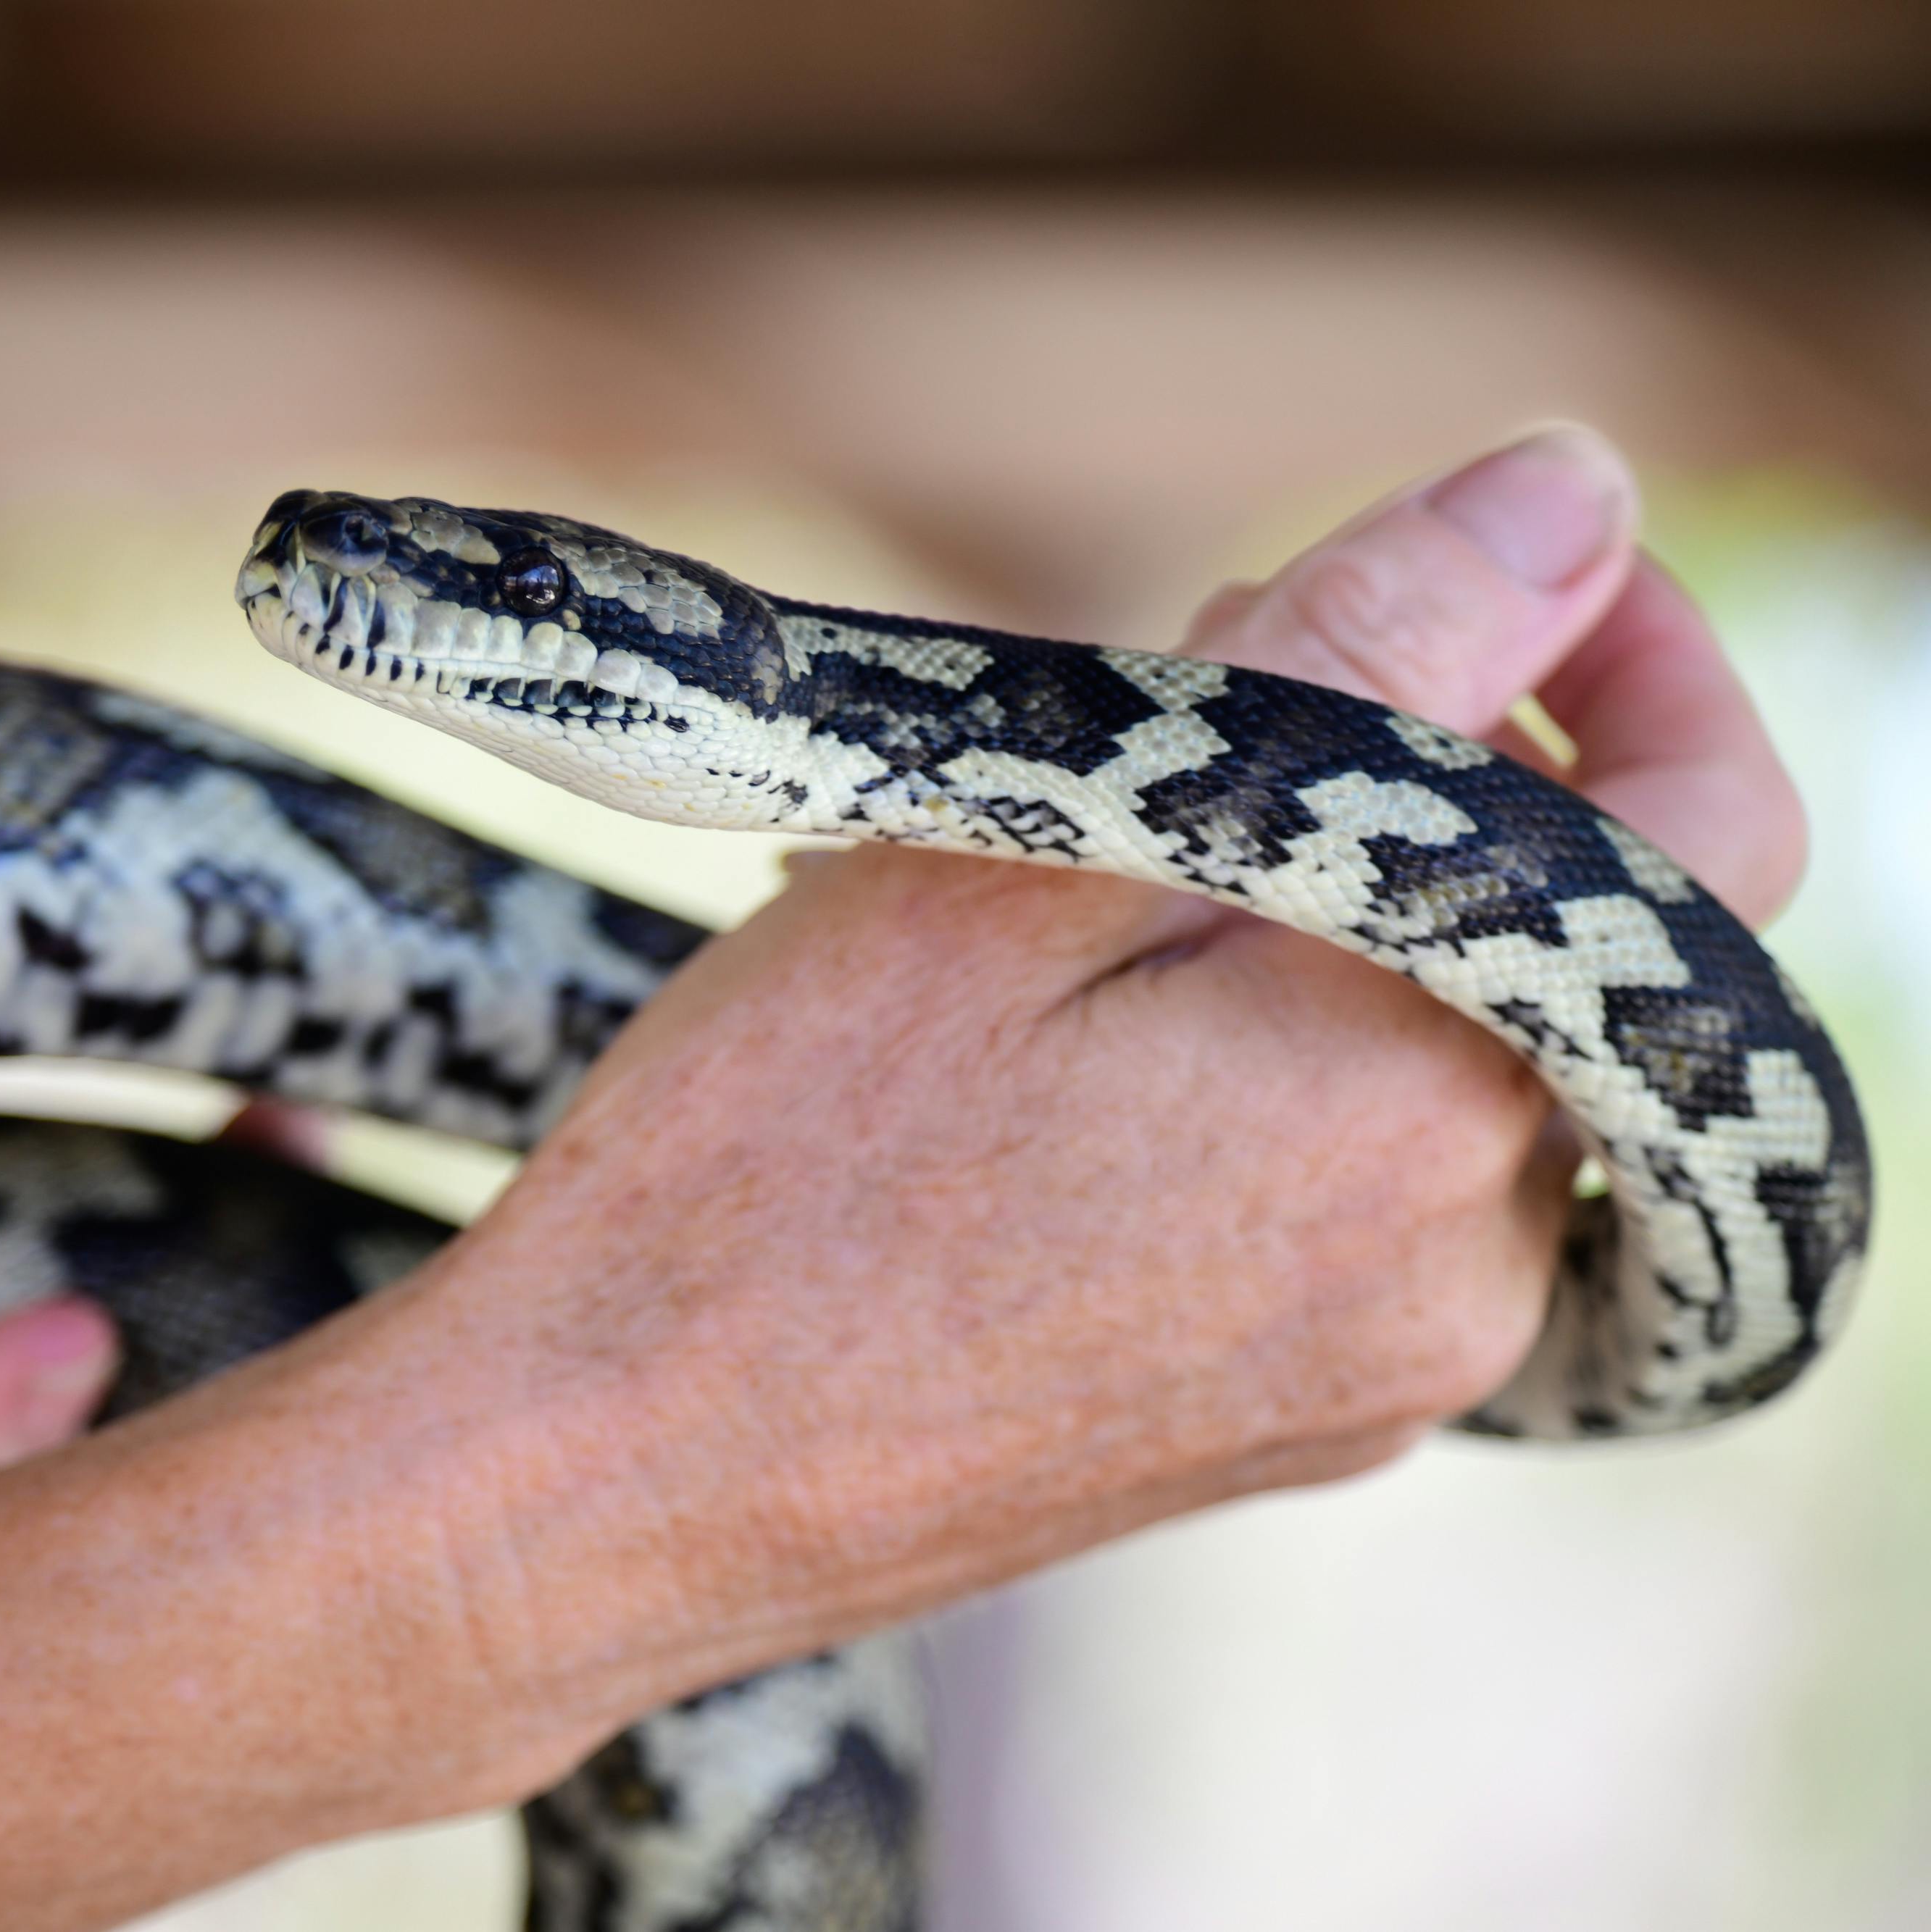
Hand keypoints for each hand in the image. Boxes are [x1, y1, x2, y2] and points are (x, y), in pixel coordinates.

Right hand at [374, 425, 1806, 1744]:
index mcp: (1421, 1108)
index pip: (1710, 832)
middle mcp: (1458, 1272)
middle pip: (1547, 936)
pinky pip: (1358, 1186)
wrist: (600, 1482)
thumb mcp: (1023, 851)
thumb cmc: (758, 1164)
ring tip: (1061, 876)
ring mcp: (1380, 1372)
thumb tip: (1566, 494)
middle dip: (1408, 773)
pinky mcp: (1291, 1423)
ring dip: (1316, 917)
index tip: (1491, 569)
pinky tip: (1061, 1041)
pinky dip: (1270, 1058)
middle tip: (1166, 688)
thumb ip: (1342, 672)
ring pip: (1439, 1055)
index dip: (1626, 654)